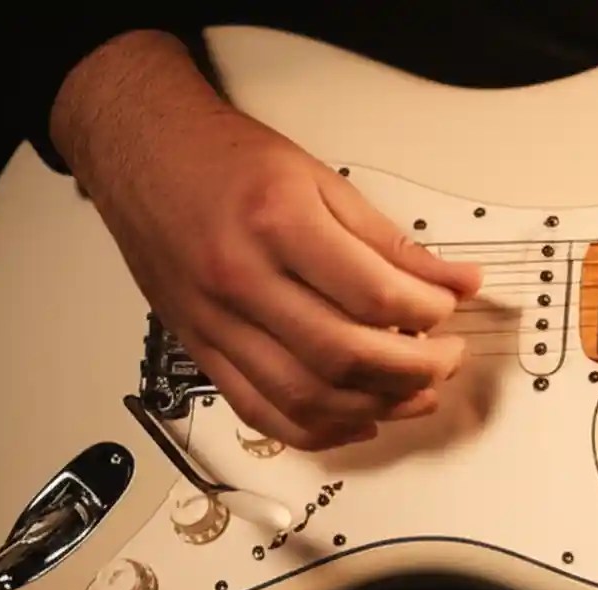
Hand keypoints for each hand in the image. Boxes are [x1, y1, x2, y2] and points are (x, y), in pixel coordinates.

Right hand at [79, 104, 480, 450]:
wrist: (143, 152)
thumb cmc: (225, 158)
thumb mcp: (320, 179)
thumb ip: (389, 240)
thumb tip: (454, 281)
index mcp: (278, 223)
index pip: (373, 295)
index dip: (428, 311)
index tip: (449, 305)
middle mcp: (241, 278)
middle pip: (344, 355)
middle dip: (415, 368)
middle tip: (446, 358)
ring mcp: (216, 321)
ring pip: (306, 396)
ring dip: (376, 407)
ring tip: (416, 392)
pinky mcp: (201, 348)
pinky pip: (261, 412)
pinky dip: (317, 430)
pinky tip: (357, 421)